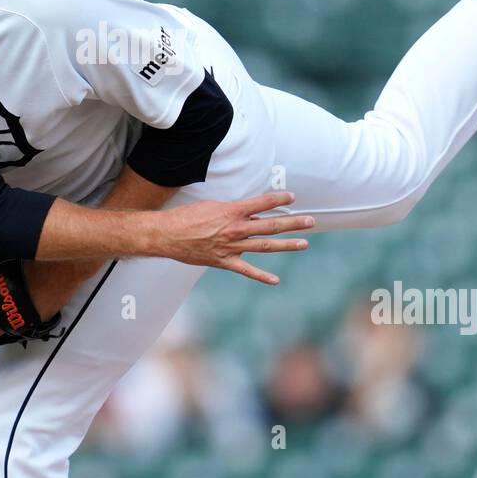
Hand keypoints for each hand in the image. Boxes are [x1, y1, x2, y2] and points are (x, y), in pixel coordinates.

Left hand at [0, 260, 79, 347]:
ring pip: (12, 327)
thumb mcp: (14, 255)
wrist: (73, 262)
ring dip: (5, 323)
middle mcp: (18, 313)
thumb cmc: (42, 257)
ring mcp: (34, 316)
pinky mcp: (48, 314)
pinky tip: (21, 307)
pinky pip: (27, 320)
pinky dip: (20, 316)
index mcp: (5, 301)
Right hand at [144, 191, 311, 283]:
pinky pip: (246, 270)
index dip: (278, 199)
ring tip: (304, 243)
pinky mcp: (224, 261)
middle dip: (293, 223)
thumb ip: (233, 210)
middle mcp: (235, 229)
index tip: (293, 197)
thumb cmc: (186, 216)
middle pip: (270, 225)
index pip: (262, 203)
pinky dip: (261, 276)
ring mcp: (231, 246)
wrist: (166, 234)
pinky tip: (275, 280)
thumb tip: (250, 214)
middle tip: (311, 221)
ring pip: (265, 246)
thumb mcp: (212, 206)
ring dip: (287, 244)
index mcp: (232, 211)